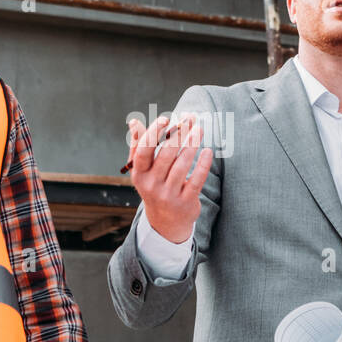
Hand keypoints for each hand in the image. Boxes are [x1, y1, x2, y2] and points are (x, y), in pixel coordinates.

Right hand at [125, 113, 212, 243]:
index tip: (166, 118)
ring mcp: (169, 195)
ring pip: (182, 166)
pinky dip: (203, 164)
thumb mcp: (142, 170)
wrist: (165, 222)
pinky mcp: (185, 202)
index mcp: (139, 174)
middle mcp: (152, 185)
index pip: (144, 151)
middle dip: (179, 134)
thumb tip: (134, 121)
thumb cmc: (153, 186)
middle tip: (189, 119)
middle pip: (166, 155)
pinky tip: (207, 151)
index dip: (153, 134)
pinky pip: (196, 180)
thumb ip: (138, 145)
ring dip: (191, 145)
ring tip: (199, 129)